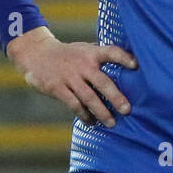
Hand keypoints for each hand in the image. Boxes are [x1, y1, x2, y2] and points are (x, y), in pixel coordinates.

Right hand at [7, 26, 136, 125]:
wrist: (36, 54)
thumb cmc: (69, 54)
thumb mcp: (85, 49)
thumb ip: (101, 58)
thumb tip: (130, 65)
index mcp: (91, 53)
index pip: (111, 52)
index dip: (124, 58)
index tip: (136, 65)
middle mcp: (82, 65)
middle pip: (102, 82)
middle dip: (116, 97)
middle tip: (127, 110)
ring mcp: (69, 77)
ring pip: (88, 97)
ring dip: (101, 112)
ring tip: (112, 123)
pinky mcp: (57, 88)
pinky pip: (74, 104)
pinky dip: (84, 115)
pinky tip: (92, 122)